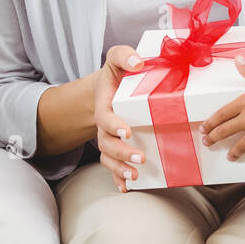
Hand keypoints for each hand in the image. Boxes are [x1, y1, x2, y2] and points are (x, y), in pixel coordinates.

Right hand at [93, 44, 146, 192]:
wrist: (108, 88)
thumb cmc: (117, 74)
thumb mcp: (118, 59)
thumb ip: (125, 56)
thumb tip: (139, 62)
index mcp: (105, 105)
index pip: (105, 118)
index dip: (114, 126)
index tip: (126, 131)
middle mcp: (104, 125)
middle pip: (106, 144)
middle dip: (121, 153)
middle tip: (140, 158)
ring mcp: (109, 139)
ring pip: (108, 158)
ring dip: (120, 169)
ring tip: (135, 176)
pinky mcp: (116, 147)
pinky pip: (112, 167)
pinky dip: (117, 178)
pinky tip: (126, 188)